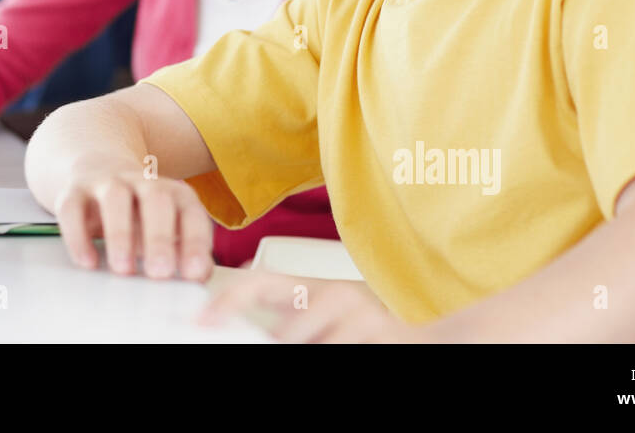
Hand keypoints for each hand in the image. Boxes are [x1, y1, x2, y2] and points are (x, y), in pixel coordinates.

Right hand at [52, 168, 214, 281]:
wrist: (97, 169)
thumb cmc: (139, 213)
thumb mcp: (166, 229)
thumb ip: (184, 250)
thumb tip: (198, 276)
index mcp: (172, 193)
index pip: (190, 212)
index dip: (194, 241)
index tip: (193, 274)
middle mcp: (142, 182)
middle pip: (156, 199)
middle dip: (160, 237)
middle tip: (160, 273)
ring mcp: (106, 182)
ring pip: (115, 198)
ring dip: (120, 233)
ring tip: (123, 269)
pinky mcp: (74, 191)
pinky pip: (73, 208)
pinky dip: (78, 236)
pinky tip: (87, 262)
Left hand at [198, 271, 417, 342]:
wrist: (432, 338)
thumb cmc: (368, 327)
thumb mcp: (324, 313)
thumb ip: (288, 313)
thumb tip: (235, 309)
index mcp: (314, 285)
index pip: (259, 282)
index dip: (227, 301)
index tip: (202, 320)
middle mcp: (336, 295)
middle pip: (284, 335)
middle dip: (271, 346)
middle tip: (259, 342)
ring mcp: (361, 319)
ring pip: (304, 344)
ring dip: (307, 349)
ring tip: (329, 340)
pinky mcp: (382, 338)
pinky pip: (336, 352)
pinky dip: (330, 351)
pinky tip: (347, 346)